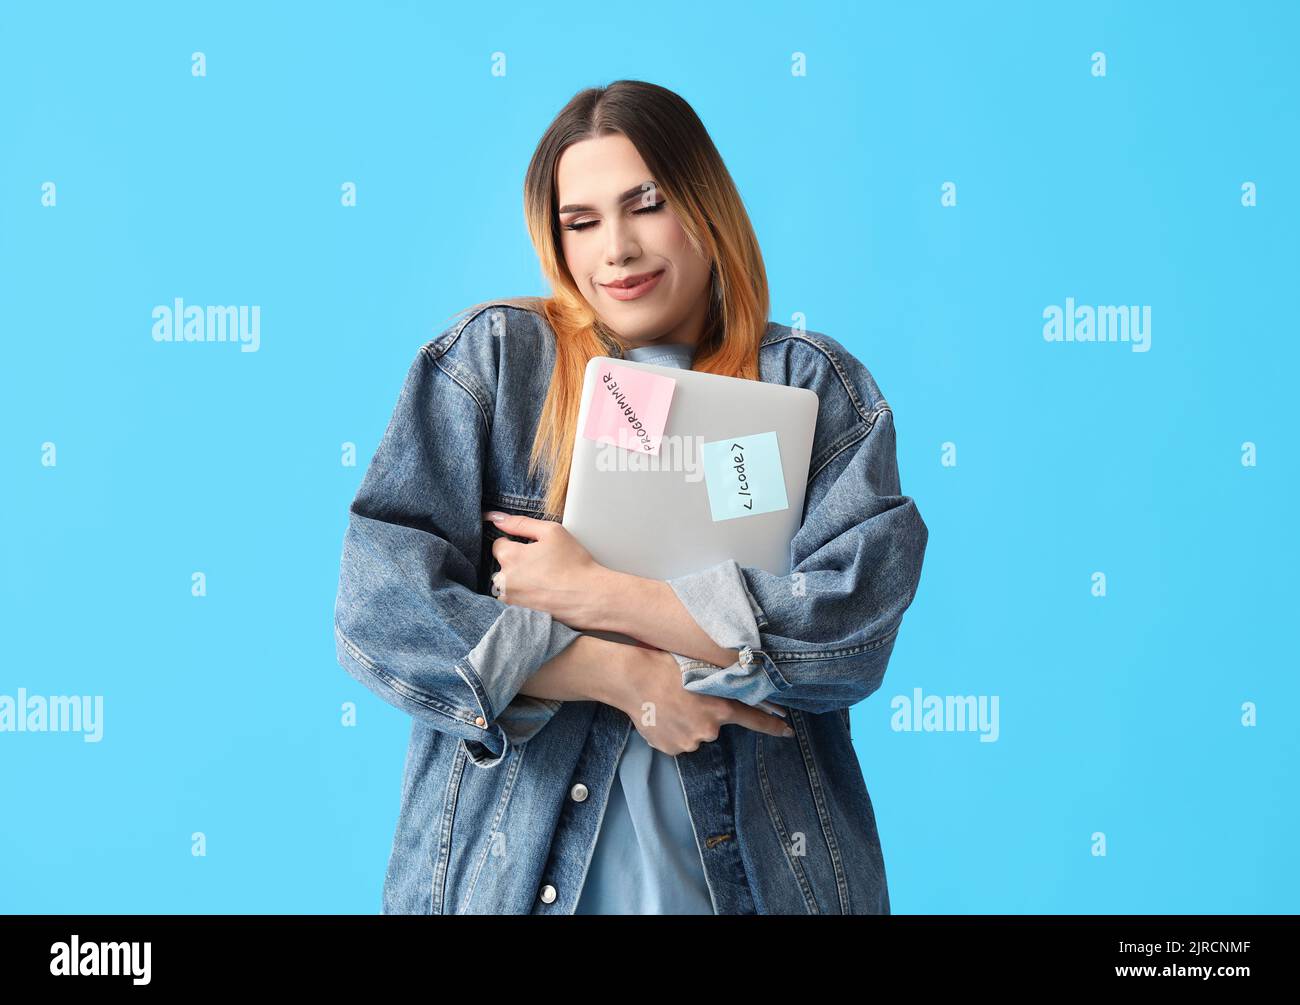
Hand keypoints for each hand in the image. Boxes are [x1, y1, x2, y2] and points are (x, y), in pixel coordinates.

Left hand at [484, 511, 608, 628]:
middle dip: (516, 563)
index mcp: (510, 556)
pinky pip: (513, 601)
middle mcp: (504, 580)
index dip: (517, 544)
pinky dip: (523, 597)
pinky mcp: (517, 614)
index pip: (499, 544)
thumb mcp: (551, 532)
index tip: (533, 550)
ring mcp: (510, 599)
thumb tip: (496, 518)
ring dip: (518, 581)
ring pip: (506, 584)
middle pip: (502, 566)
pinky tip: (541, 594)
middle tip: (541, 566)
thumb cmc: (574, 564)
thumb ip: (521, 523)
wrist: (588, 597)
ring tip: (543, 582)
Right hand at [609, 644, 794, 754]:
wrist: (632, 679)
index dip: (773, 725)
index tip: (788, 730)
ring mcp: (689, 742)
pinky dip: (672, 732)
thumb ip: (721, 684)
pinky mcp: (671, 749)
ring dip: (686, 724)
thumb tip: (736, 687)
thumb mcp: (702, 670)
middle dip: (704, 716)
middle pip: (714, 726)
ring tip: (667, 705)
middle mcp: (709, 730)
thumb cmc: (665, 666)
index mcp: (720, 708)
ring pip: (694, 735)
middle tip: (684, 698)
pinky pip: (678, 742)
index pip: (754, 719)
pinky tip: (660, 716)